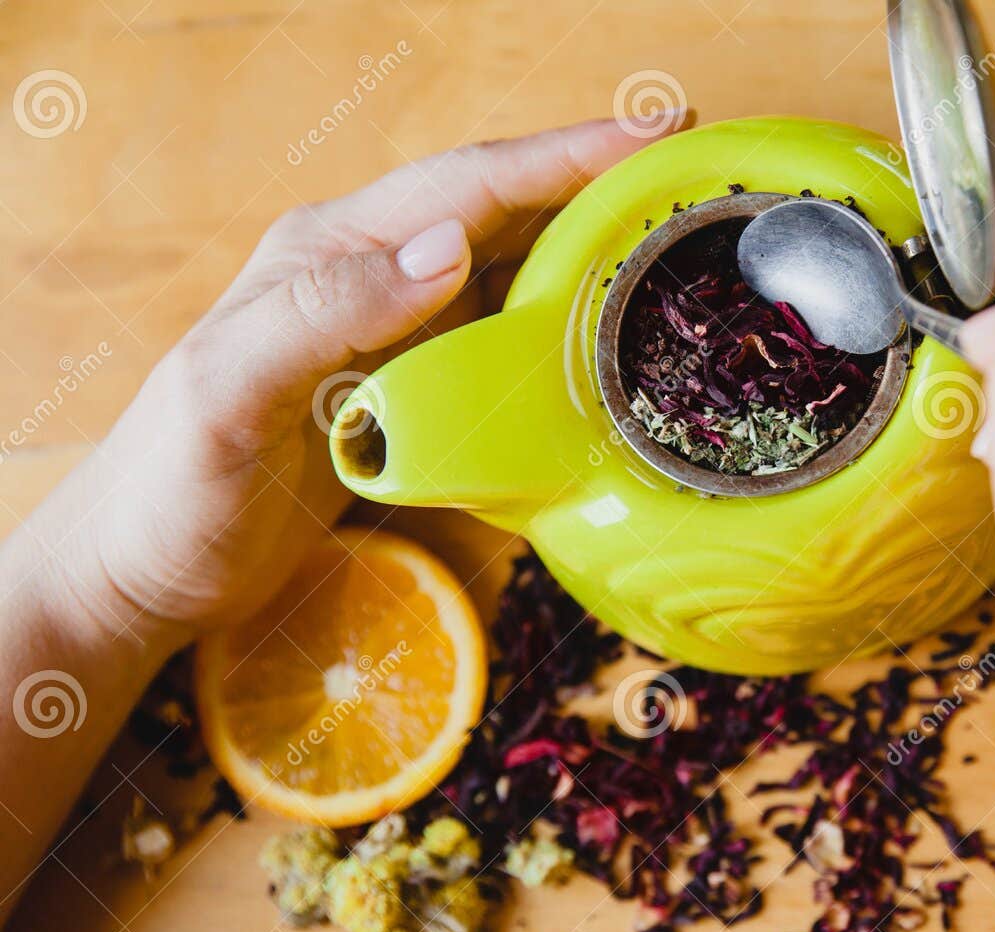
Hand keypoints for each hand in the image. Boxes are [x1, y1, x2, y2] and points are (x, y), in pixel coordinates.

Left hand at [58, 117, 682, 645]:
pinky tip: (605, 335)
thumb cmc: (172, 488)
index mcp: (328, 254)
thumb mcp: (226, 395)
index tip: (649, 138)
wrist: (146, 569)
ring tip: (669, 245)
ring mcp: (392, 332)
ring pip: (509, 269)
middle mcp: (367, 276)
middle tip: (686, 181)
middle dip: (595, 184)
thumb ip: (324, 314)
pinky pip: (501, 336)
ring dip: (588, 248)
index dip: (562, 157)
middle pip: (501, 210)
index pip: (465, 186)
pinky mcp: (408, 387)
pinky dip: (561, 324)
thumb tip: (448, 250)